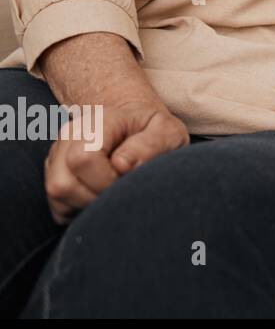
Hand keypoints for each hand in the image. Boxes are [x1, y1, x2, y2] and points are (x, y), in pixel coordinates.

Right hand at [44, 94, 189, 224]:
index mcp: (100, 120)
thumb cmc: (154, 131)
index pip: (83, 158)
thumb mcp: (168, 132)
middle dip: (96, 196)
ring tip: (113, 190)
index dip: (107, 180)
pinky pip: (56, 205)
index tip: (129, 178)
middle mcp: (70, 134)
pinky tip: (100, 194)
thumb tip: (122, 165)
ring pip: (56, 195)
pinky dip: (79, 208)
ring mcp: (57, 153)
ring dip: (87, 203)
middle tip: (122, 188)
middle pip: (63, 183)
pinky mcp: (53, 172)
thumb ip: (151, 145)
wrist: (136, 125)